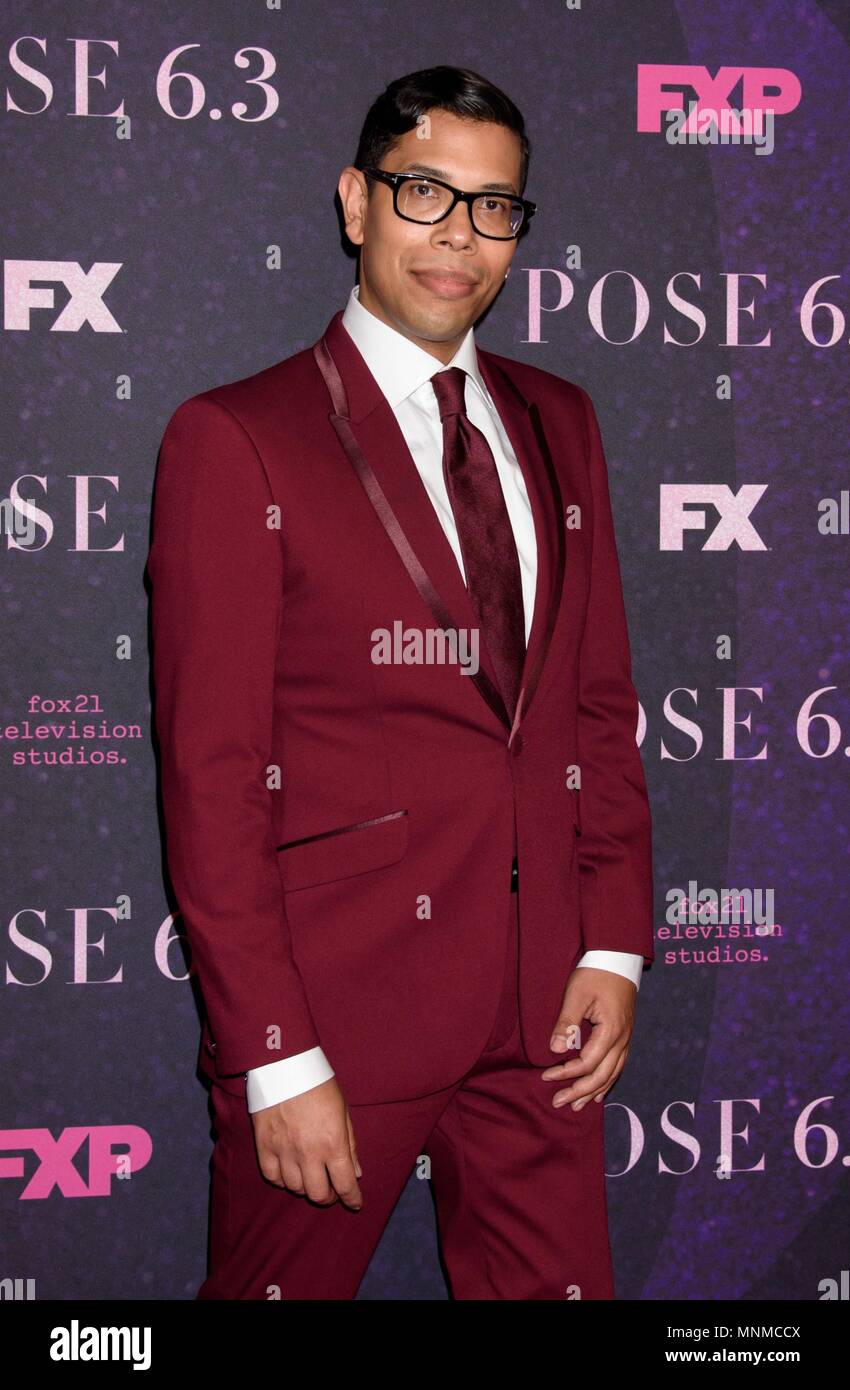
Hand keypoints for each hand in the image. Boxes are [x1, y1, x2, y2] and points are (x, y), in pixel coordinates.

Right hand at [251, 1076, 362, 1209]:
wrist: (284, 1065)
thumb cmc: (319, 1084)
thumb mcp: (343, 1110)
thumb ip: (350, 1144)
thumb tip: (355, 1172)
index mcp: (333, 1143)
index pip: (345, 1184)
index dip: (352, 1199)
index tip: (355, 1203)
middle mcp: (308, 1153)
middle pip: (318, 1194)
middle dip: (329, 1197)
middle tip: (332, 1190)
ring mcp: (284, 1151)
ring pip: (295, 1188)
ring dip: (306, 1187)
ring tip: (311, 1177)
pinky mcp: (263, 1146)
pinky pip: (272, 1176)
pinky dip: (282, 1180)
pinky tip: (289, 1172)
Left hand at [541, 967, 636, 1110]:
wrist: (618, 959)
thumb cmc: (595, 973)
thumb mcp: (576, 995)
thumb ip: (566, 1023)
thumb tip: (556, 1050)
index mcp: (610, 1030)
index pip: (587, 1063)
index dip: (566, 1073)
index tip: (546, 1076)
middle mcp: (622, 1039)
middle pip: (601, 1076)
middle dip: (579, 1092)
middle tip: (558, 1102)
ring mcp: (626, 1039)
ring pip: (612, 1074)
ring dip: (593, 1092)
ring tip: (576, 1106)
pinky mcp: (625, 1036)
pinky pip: (618, 1066)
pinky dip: (607, 1082)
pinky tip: (599, 1092)